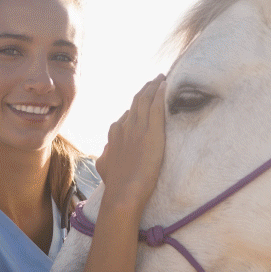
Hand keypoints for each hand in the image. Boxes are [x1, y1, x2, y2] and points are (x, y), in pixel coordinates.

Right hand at [95, 74, 166, 211]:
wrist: (123, 192)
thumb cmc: (115, 184)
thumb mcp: (104, 165)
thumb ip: (106, 154)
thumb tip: (106, 150)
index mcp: (115, 133)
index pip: (127, 114)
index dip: (136, 105)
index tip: (143, 99)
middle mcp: (126, 126)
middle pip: (137, 101)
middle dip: (146, 90)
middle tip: (155, 81)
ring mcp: (138, 128)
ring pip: (146, 100)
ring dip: (154, 87)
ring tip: (162, 78)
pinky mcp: (152, 133)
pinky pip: (157, 107)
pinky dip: (161, 94)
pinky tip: (166, 85)